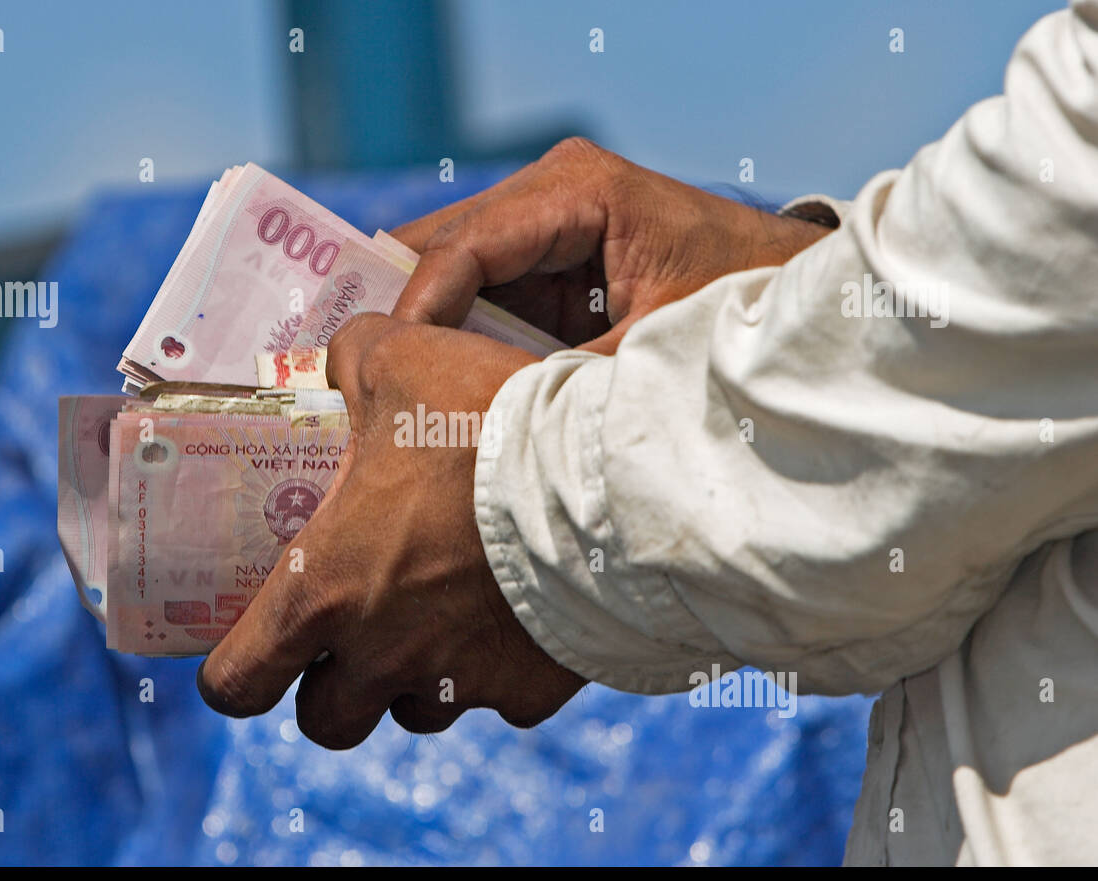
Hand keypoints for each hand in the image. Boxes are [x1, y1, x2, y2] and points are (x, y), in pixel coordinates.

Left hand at [197, 314, 586, 747]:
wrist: (605, 480)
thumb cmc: (484, 423)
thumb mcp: (401, 361)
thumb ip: (351, 362)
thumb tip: (337, 363)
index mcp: (325, 589)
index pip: (239, 681)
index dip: (233, 675)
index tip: (248, 657)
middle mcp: (382, 653)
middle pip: (327, 721)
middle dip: (329, 690)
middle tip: (348, 640)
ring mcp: (457, 681)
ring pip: (415, 715)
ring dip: (413, 679)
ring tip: (441, 620)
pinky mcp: (528, 689)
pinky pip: (501, 699)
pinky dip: (500, 672)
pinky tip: (518, 618)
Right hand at [391, 137, 830, 350]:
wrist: (789, 289)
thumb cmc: (735, 305)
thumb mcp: (652, 350)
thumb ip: (570, 381)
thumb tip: (492, 425)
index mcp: (578, 191)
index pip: (468, 242)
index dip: (420, 303)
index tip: (388, 363)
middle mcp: (550, 191)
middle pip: (445, 244)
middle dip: (402, 306)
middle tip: (355, 369)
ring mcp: (546, 218)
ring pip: (454, 267)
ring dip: (425, 322)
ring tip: (380, 378)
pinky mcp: (548, 252)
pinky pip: (483, 288)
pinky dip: (459, 330)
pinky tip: (429, 375)